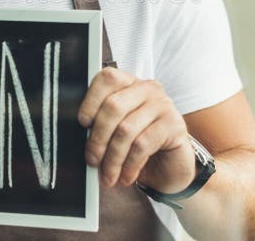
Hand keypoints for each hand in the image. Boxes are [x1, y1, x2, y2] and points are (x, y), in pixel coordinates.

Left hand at [77, 67, 195, 193]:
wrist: (169, 167)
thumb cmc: (137, 146)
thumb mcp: (116, 131)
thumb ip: (100, 124)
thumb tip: (80, 134)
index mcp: (129, 83)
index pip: (107, 78)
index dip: (91, 101)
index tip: (83, 124)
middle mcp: (147, 88)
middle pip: (114, 106)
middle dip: (98, 138)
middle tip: (92, 160)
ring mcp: (163, 105)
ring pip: (126, 129)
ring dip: (113, 158)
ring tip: (108, 176)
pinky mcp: (175, 125)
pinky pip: (143, 145)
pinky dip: (130, 165)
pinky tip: (126, 177)